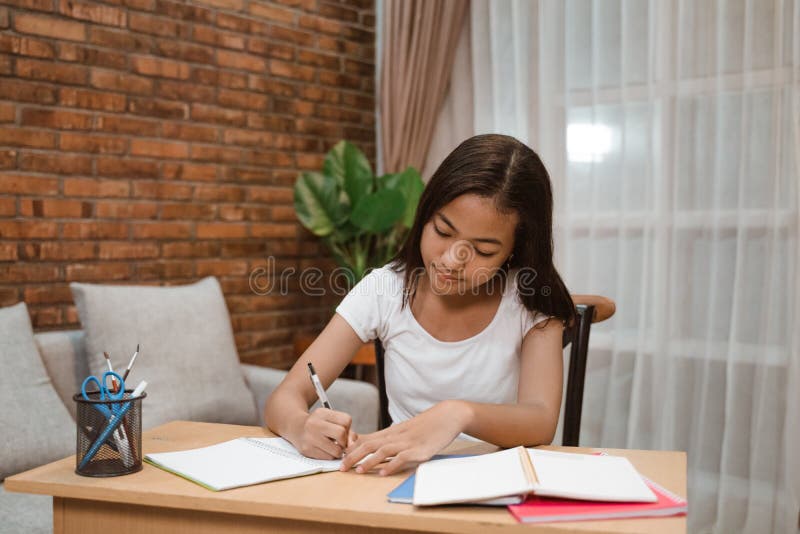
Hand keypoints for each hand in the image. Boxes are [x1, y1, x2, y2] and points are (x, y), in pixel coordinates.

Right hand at [294, 408, 352, 459]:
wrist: (296, 427)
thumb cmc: (319, 424)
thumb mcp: (330, 419)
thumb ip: (346, 429)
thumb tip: (353, 444)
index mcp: (322, 413)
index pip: (346, 420)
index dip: (348, 428)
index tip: (343, 430)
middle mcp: (314, 424)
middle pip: (341, 433)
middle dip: (344, 440)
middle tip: (339, 442)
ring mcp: (309, 438)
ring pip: (336, 450)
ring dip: (338, 451)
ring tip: (333, 447)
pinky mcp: (307, 450)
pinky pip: (328, 458)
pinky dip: (330, 456)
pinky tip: (325, 450)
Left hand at [340, 400, 470, 475]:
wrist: (447, 415)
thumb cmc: (427, 425)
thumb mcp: (405, 430)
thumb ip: (390, 439)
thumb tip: (374, 448)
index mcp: (392, 432)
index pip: (366, 439)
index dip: (351, 448)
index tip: (338, 457)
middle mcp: (396, 436)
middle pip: (370, 445)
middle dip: (354, 457)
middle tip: (340, 468)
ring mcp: (408, 443)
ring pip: (383, 451)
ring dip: (369, 461)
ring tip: (357, 471)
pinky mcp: (420, 450)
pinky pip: (403, 458)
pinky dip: (392, 465)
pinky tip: (383, 473)